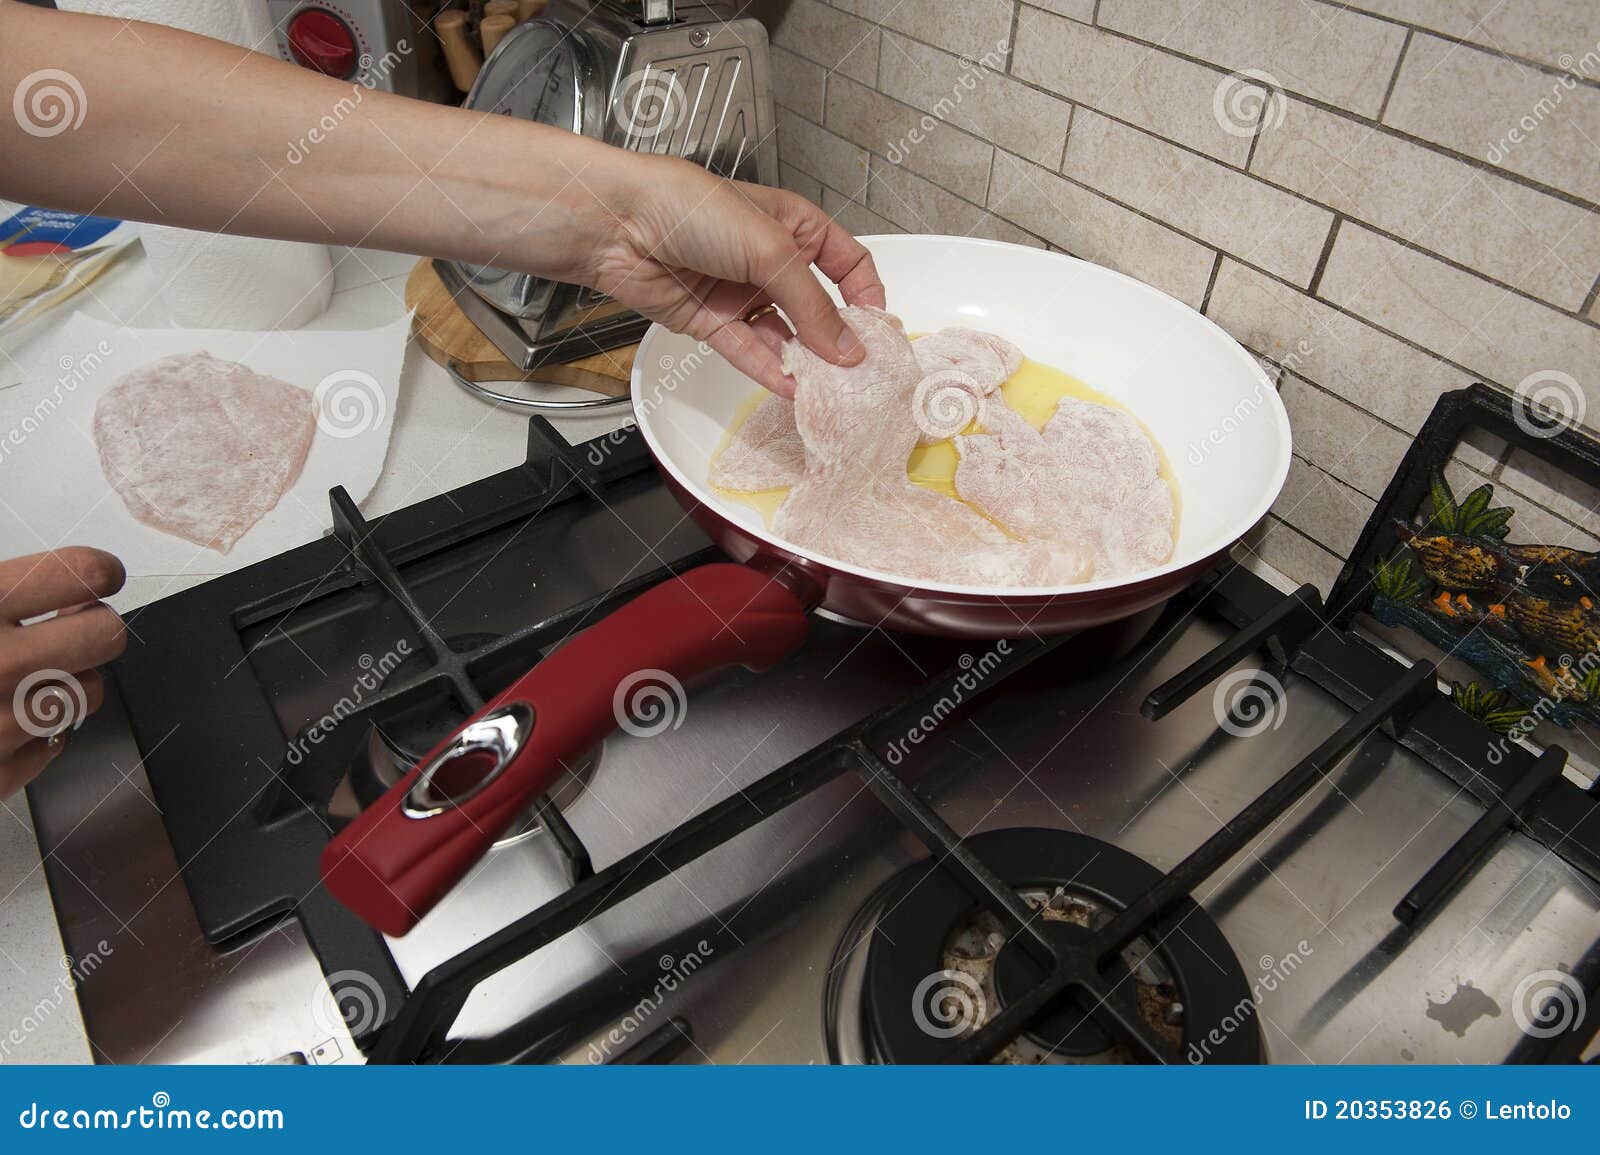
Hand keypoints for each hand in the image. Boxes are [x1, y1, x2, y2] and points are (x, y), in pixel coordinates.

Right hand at [0, 549, 126, 799]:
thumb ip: (2, 591)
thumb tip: (67, 579)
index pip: (83, 573)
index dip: (99, 573)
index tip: (98, 578)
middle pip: (108, 635)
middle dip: (93, 629)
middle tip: (67, 628)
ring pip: (90, 692)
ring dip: (65, 684)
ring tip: (17, 679)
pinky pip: (53, 745)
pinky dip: (32, 733)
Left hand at [591, 160, 886, 395]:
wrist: (616, 224)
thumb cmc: (688, 208)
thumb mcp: (769, 248)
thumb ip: (812, 303)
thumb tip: (848, 348)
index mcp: (793, 225)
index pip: (846, 263)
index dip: (865, 295)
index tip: (877, 331)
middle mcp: (769, 260)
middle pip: (817, 306)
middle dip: (837, 338)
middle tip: (857, 372)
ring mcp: (740, 292)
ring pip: (785, 335)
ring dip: (804, 362)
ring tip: (827, 389)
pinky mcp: (711, 321)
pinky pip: (749, 351)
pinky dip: (770, 370)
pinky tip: (791, 388)